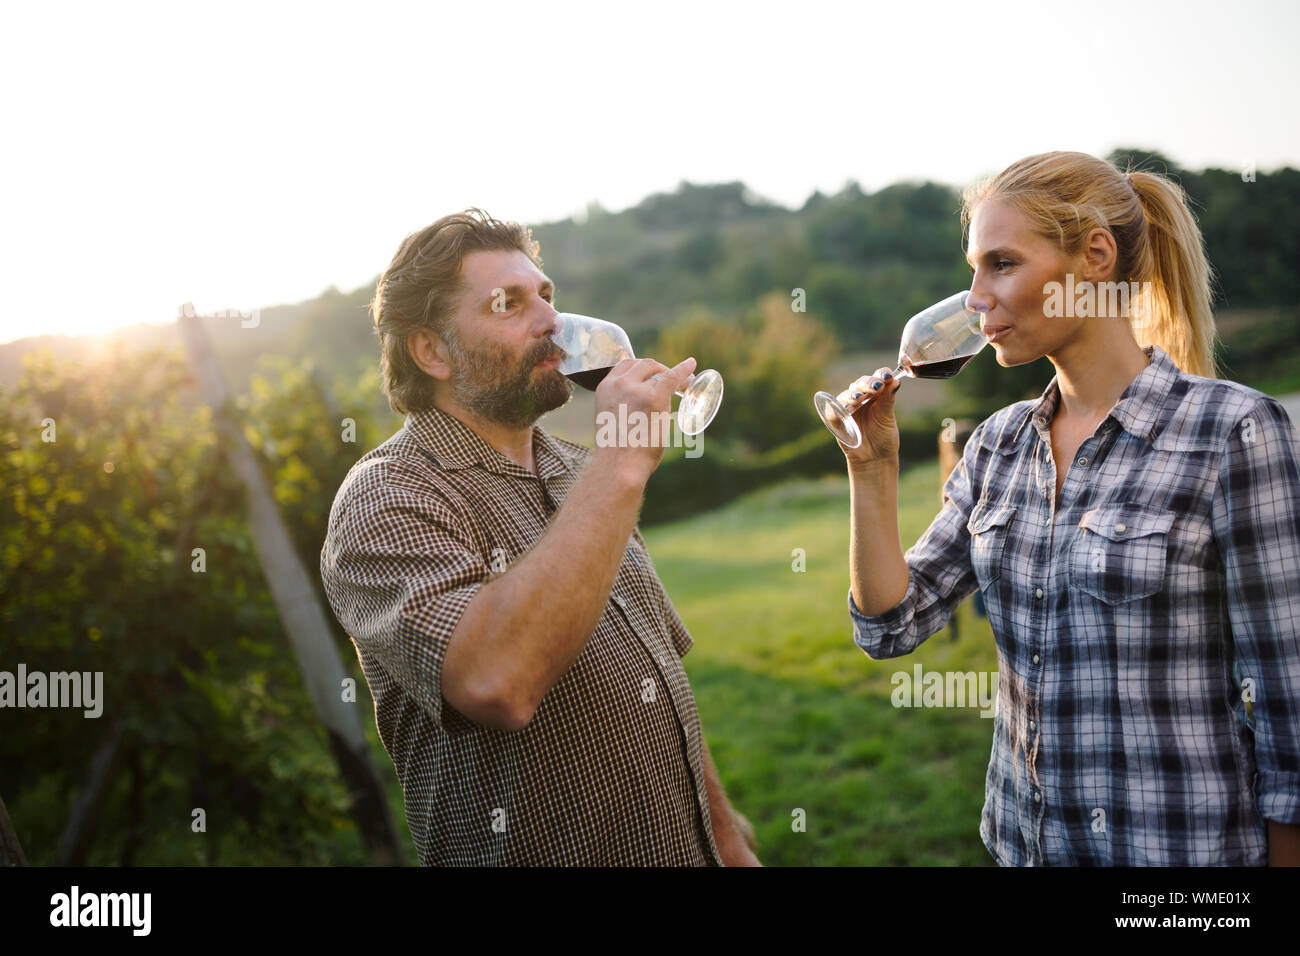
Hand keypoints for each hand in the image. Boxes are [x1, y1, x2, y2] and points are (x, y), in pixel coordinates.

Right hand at [592, 356, 695, 484]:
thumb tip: (649, 403)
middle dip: (661, 370)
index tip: (655, 374)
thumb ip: (626, 405)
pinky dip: (684, 370)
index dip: (644, 368)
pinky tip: (691, 365)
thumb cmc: (618, 452)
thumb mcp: (614, 419)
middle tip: (674, 381)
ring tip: (685, 385)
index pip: (626, 365)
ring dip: (674, 378)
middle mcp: (620, 384)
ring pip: (660, 375)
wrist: (618, 466)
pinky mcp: (654, 398)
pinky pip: (673, 376)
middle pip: (645, 365)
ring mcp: (636, 390)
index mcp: (606, 388)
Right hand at [836, 366, 902, 467]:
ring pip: (846, 395)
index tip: (888, 376)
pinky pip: (833, 411)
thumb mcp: (887, 418)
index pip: (877, 378)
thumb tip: (896, 380)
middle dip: (868, 383)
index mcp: (876, 395)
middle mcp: (861, 398)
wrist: (876, 459)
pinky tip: (844, 408)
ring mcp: (848, 408)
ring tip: (860, 398)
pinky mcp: (837, 420)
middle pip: (861, 384)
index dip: (881, 374)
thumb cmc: (884, 438)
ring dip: (853, 394)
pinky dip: (837, 408)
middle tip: (877, 386)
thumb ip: (889, 399)